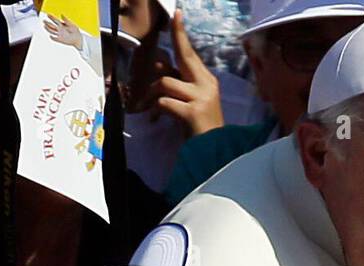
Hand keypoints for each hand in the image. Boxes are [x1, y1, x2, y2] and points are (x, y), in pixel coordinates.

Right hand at [44, 15, 84, 50]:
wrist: (78, 39)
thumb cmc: (76, 31)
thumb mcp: (71, 24)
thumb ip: (66, 20)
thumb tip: (61, 14)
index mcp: (62, 24)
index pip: (55, 20)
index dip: (51, 17)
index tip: (48, 14)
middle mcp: (60, 29)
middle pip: (52, 26)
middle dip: (47, 23)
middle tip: (44, 21)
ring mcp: (60, 34)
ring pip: (52, 31)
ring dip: (48, 29)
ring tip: (44, 26)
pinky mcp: (60, 40)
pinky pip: (55, 39)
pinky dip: (52, 37)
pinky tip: (50, 36)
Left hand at [139, 11, 223, 135]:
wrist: (213, 153)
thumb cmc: (199, 128)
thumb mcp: (190, 101)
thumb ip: (178, 83)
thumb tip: (159, 64)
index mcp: (207, 81)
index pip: (191, 53)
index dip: (181, 34)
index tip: (176, 14)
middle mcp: (206, 85)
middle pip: (183, 56)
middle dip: (175, 41)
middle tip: (167, 28)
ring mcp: (201, 98)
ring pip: (166, 82)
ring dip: (153, 94)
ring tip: (150, 107)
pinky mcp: (192, 112)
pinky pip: (164, 102)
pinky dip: (156, 110)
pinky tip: (155, 119)